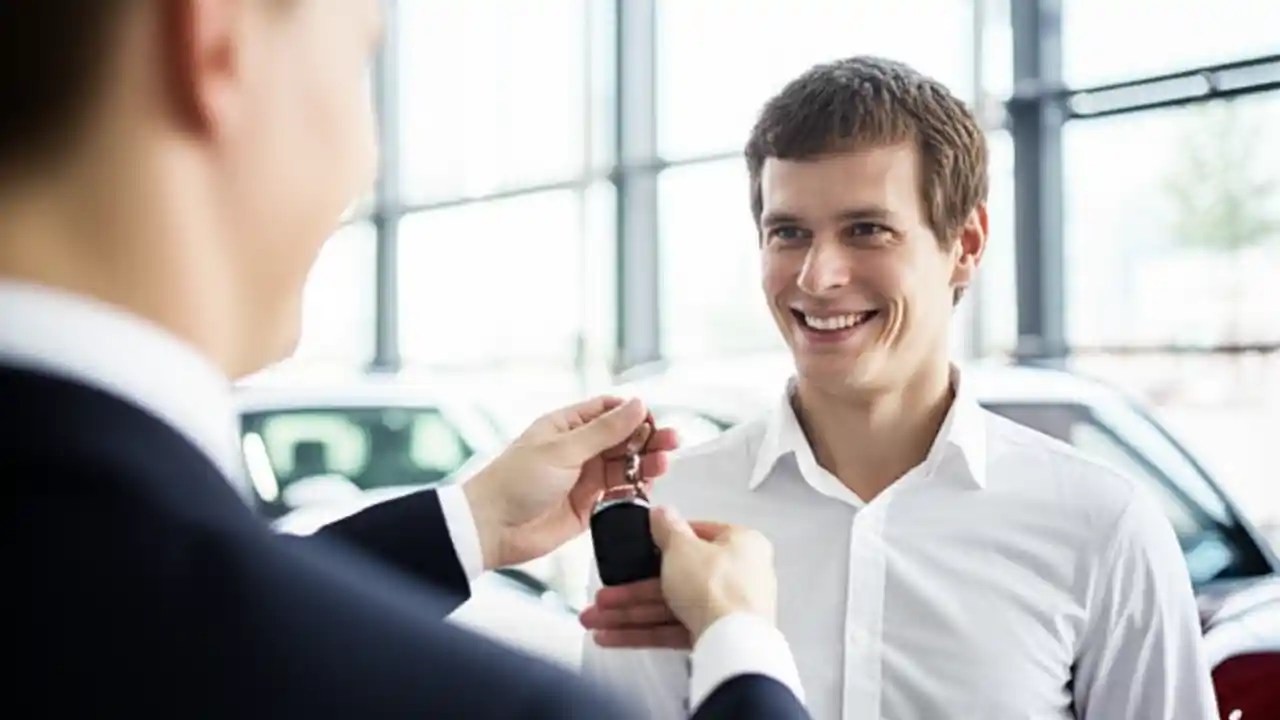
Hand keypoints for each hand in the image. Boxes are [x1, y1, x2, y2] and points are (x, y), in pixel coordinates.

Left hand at [463, 396, 677, 570]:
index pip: (607, 411)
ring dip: (645, 464)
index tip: (652, 419)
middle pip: (621, 439)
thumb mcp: (563, 449)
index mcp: (565, 427)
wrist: (492, 528)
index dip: (632, 413)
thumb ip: (605, 431)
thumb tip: (637, 405)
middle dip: (647, 439)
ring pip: (624, 466)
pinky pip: (619, 494)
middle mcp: (577, 450)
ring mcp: (583, 478)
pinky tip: (648, 486)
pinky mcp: (587, 507)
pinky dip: (635, 490)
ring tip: (663, 464)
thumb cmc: (515, 482)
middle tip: (671, 441)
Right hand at [580, 507, 777, 647]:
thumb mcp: (682, 547)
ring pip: (669, 607)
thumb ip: (667, 528)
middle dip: (631, 590)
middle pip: (674, 577)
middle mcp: (737, 576)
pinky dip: (643, 632)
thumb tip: (661, 511)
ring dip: (629, 613)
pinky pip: (673, 630)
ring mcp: (726, 610)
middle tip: (603, 596)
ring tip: (595, 619)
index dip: (661, 542)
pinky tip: (611, 636)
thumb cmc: (715, 586)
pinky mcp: (714, 637)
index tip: (636, 548)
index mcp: (739, 544)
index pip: (695, 536)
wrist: (731, 643)